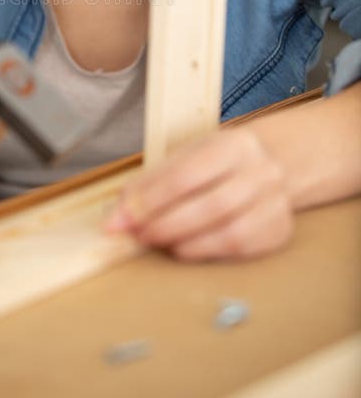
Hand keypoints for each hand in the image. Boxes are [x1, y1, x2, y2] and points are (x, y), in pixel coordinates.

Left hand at [105, 127, 294, 260]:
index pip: (186, 175)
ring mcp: (276, 202)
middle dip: (166, 225)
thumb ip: (150, 184)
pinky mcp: (280, 230)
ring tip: (160, 244)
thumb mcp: (185, 158)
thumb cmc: (217, 163)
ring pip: (229, 233)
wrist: (271, 163)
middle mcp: (261, 171)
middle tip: (138, 235)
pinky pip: (242, 249)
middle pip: (210, 206)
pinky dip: (208, 252)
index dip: (149, 201)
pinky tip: (187, 249)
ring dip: (186, 244)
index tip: (120, 220)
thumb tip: (117, 216)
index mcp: (232, 144)